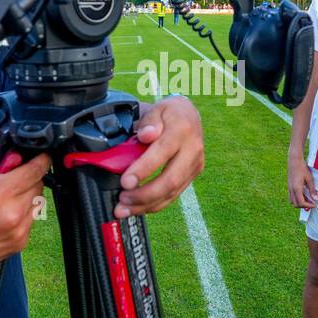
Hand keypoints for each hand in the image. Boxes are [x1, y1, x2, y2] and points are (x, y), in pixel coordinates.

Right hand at [0, 116, 49, 278]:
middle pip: (39, 183)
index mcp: (0, 193)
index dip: (39, 158)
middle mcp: (14, 213)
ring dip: (26, 195)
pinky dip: (23, 213)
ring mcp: (19, 230)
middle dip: (27, 177)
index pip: (37, 168)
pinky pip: (32, 220)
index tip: (35, 155)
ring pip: (37, 202)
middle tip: (6, 179)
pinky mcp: (21, 243)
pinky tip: (3, 214)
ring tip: (3, 198)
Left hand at [116, 95, 203, 218]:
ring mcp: (194, 165)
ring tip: (124, 209)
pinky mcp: (192, 176)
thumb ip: (149, 121)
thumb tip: (146, 135)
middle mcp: (193, 150)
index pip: (162, 152)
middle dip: (144, 194)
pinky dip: (154, 205)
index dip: (143, 169)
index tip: (125, 182)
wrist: (189, 116)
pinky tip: (137, 208)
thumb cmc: (168, 114)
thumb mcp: (157, 109)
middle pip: (170, 180)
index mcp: (182, 130)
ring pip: (172, 192)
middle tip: (122, 199)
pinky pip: (174, 195)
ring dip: (146, 204)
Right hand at [287, 150, 316, 208]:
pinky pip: (291, 197)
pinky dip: (297, 198)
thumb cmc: (302, 169)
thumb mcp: (309, 179)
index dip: (308, 205)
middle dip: (304, 206)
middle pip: (296, 204)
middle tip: (312, 203)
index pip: (301, 203)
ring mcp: (289, 188)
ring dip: (300, 202)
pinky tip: (303, 194)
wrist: (294, 161)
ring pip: (292, 201)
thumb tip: (316, 199)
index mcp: (296, 189)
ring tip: (308, 199)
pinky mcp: (289, 186)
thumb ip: (312, 190)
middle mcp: (291, 190)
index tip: (315, 204)